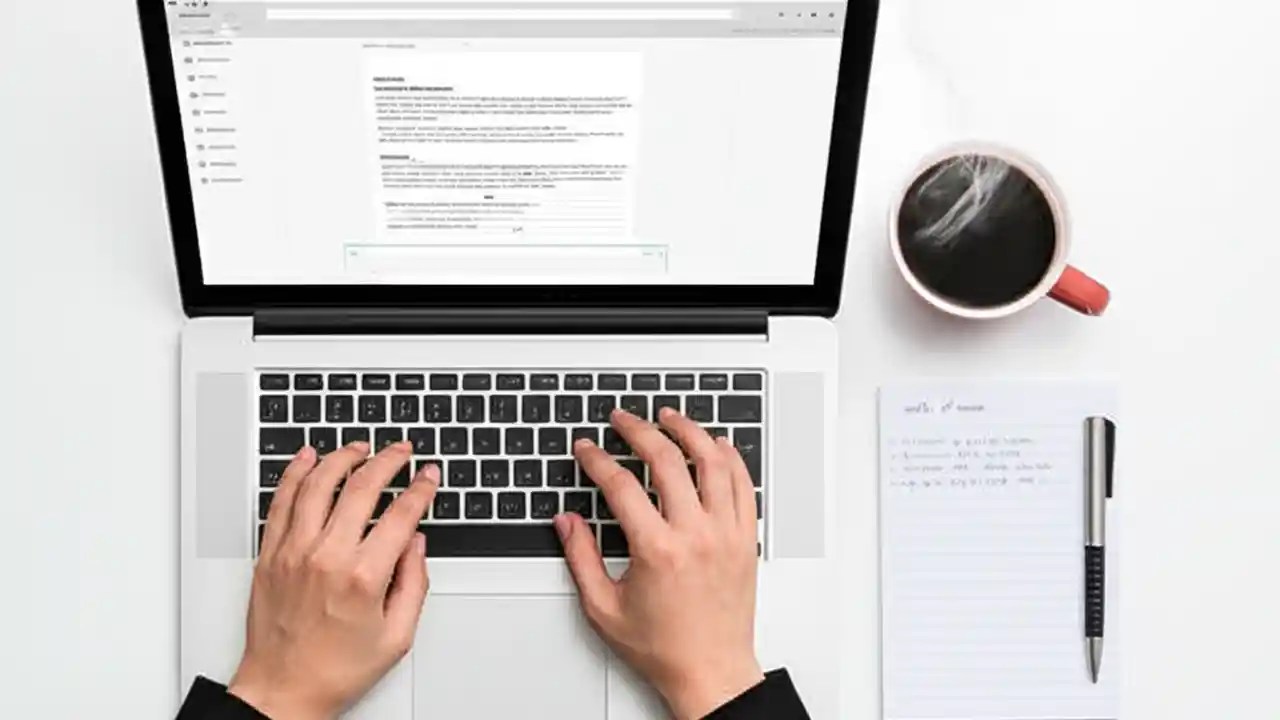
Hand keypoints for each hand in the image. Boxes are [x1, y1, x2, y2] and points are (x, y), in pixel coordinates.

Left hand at [229, 442, 439, 719]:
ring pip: (318, 483)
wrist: (282, 692)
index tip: (428, 476)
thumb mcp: (397, 637)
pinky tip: (307, 458)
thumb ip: (414, 584)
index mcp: (363, 577)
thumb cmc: (334, 671)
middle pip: (362, 486)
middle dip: (388, 460)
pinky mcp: (270, 555)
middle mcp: (326, 557)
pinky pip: (281, 501)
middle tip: (401, 451)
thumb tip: (415, 544)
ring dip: (342, 457)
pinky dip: (295, 473)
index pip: (400, 514)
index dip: (420, 488)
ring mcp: (293, 552)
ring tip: (360, 447)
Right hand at [556, 408, 763, 719]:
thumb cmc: (663, 647)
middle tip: (622, 420)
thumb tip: (567, 522)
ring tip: (669, 417)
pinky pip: (743, 485)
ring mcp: (726, 534)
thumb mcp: (603, 608)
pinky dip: (730, 458)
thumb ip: (580, 558)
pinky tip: (715, 445)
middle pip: (666, 460)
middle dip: (638, 430)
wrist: (711, 672)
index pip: (620, 485)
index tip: (587, 450)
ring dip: (689, 431)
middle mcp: (696, 535)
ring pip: (712, 462)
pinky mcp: (746, 540)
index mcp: (657, 550)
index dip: (597, 460)